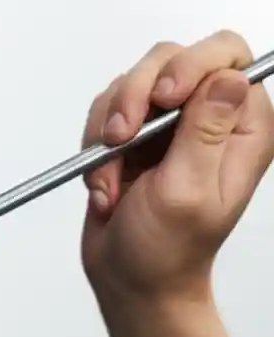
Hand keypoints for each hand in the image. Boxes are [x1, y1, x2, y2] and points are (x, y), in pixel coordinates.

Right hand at [81, 31, 273, 302]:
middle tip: (122, 137)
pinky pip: (105, 112)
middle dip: (135, 95)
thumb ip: (206, 132)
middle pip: (169, 59)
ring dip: (109, 127)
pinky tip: (107, 182)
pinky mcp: (135, 135)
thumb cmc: (166, 250)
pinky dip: (95, 146)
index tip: (163, 98)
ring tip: (113, 175)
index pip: (226, 57)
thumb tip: (228, 77)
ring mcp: (170, 126)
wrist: (131, 279)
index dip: (191, 64)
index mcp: (241, 130)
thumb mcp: (188, 192)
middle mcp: (209, 120)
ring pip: (130, 84)